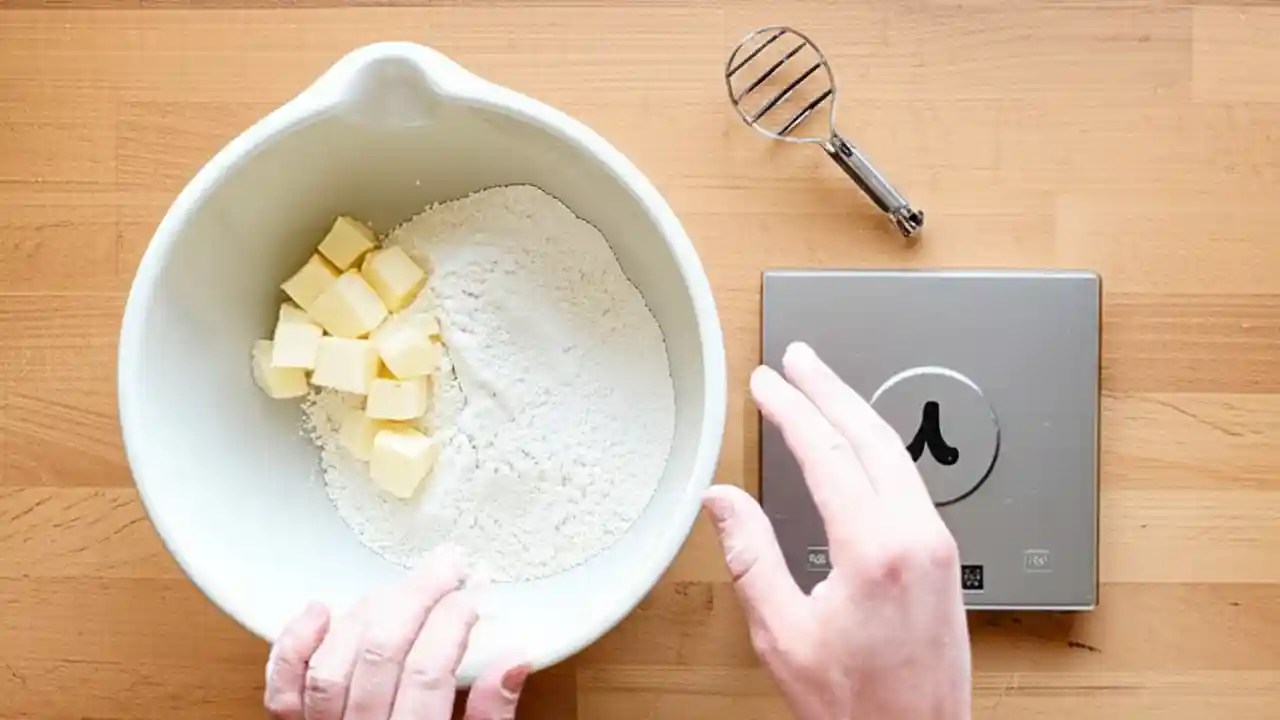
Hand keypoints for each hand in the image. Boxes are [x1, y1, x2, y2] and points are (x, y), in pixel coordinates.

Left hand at [263, 547, 528, 719]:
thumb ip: (493, 718)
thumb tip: (514, 659)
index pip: (427, 673)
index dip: (451, 623)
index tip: (472, 596)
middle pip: (380, 654)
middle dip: (417, 597)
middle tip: (447, 566)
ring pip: (333, 662)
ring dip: (368, 612)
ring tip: (403, 591)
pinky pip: (284, 688)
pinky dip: (295, 644)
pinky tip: (321, 611)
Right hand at [704, 343, 970, 719]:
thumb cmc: (856, 704)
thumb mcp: (782, 633)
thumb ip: (750, 557)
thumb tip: (721, 500)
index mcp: (875, 550)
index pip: (828, 453)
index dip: (792, 409)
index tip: (767, 383)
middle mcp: (918, 537)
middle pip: (871, 436)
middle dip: (830, 389)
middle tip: (798, 358)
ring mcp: (939, 545)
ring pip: (896, 453)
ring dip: (856, 412)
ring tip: (822, 385)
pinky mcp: (945, 557)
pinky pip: (909, 479)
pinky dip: (877, 445)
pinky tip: (858, 442)